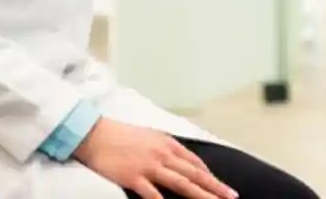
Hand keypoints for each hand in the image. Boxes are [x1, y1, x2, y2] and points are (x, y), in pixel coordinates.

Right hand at [73, 118, 237, 198]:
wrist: (93, 133)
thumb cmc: (118, 134)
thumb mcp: (147, 136)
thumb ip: (164, 147)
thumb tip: (176, 158)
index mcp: (166, 143)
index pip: (194, 162)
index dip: (209, 175)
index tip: (220, 185)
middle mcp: (162, 154)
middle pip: (194, 174)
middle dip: (215, 186)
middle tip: (232, 196)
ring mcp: (149, 166)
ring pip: (182, 184)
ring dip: (201, 196)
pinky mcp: (134, 178)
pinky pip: (154, 196)